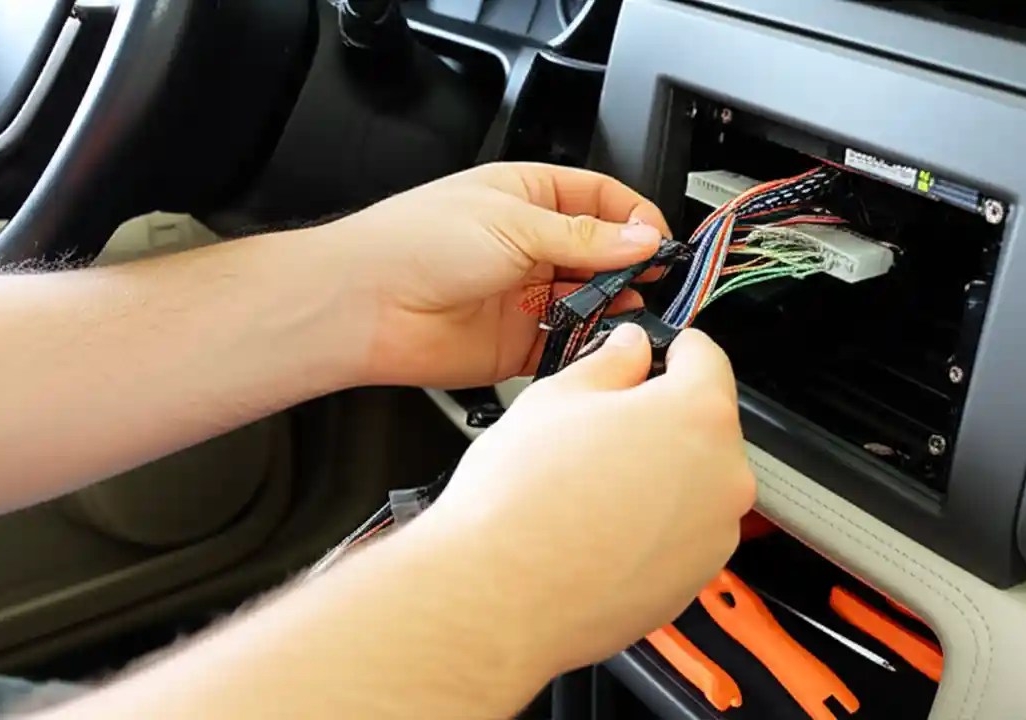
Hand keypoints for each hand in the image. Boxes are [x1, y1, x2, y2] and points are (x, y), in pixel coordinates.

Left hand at [305, 162, 670, 387]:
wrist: (364, 305)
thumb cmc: (416, 243)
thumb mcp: (514, 223)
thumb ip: (586, 238)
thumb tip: (642, 238)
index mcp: (528, 197)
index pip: (603, 200)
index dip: (636, 218)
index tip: (660, 243)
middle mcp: (530, 245)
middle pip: (604, 254)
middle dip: (632, 268)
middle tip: (655, 283)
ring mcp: (525, 294)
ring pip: (591, 302)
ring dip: (613, 308)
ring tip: (626, 313)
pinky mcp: (518, 342)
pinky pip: (567, 346)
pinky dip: (586, 347)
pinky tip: (597, 343)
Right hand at [426, 326, 756, 674]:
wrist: (497, 596)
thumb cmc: (520, 502)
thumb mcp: (556, 398)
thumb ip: (609, 363)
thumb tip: (629, 351)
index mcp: (697, 414)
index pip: (706, 356)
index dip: (670, 349)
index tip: (648, 357)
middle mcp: (723, 476)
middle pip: (704, 424)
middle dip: (660, 418)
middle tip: (601, 429)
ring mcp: (713, 535)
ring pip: (694, 482)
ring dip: (658, 474)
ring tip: (592, 485)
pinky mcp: (693, 580)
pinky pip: (682, 534)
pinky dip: (652, 524)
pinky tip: (599, 527)